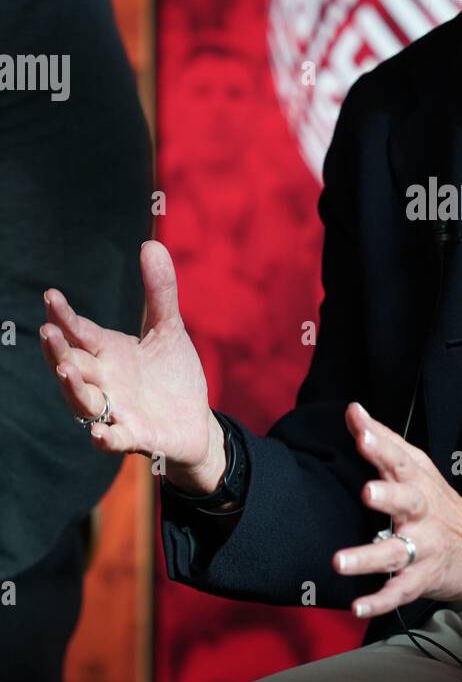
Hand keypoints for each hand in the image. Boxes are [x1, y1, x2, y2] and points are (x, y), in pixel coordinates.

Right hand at [39, 240, 219, 487]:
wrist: (195, 421)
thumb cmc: (172, 374)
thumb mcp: (168, 328)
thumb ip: (159, 291)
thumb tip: (151, 242)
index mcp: (109, 352)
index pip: (80, 332)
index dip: (65, 317)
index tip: (51, 296)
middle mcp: (104, 380)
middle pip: (72, 365)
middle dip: (57, 351)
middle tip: (47, 332)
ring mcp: (117, 410)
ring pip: (83, 401)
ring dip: (72, 388)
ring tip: (64, 370)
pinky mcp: (137, 436)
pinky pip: (115, 439)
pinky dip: (106, 438)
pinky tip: (99, 433)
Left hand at [334, 402, 461, 618]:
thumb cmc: (439, 502)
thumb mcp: (416, 466)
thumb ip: (382, 440)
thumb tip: (353, 410)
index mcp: (417, 483)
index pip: (398, 459)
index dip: (380, 445)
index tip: (360, 432)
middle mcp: (421, 513)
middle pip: (406, 501)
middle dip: (388, 497)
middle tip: (367, 493)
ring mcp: (423, 547)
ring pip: (396, 552)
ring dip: (368, 558)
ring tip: (339, 561)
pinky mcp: (421, 578)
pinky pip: (399, 591)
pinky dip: (379, 601)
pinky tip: (357, 606)